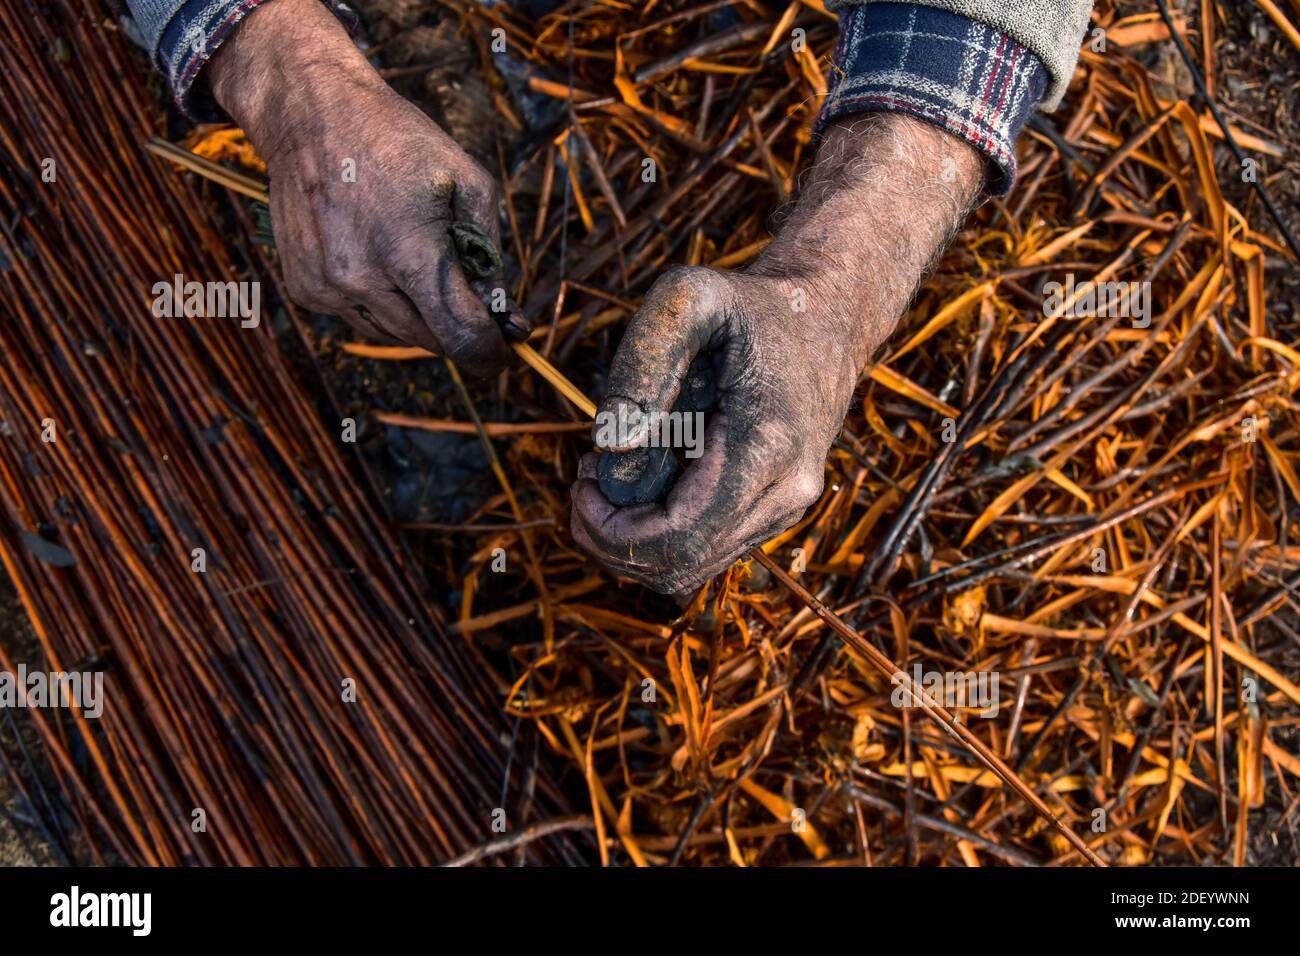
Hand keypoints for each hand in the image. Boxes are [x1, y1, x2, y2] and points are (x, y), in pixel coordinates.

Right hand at [208, 0, 526, 374]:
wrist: (310, 113)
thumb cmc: (396, 140)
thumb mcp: (466, 181)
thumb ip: (489, 252)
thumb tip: (504, 313)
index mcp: (407, 250)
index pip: (460, 334)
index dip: (489, 351)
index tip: (502, 353)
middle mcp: (360, 278)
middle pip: (431, 340)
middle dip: (455, 324)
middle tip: (463, 287)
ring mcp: (326, 287)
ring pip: (394, 335)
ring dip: (418, 314)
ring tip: (413, 257)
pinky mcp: (304, 289)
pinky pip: (359, 319)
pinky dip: (379, 302)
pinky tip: (375, 255)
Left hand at [571, 114, 983, 592]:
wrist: (826, 321)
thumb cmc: (750, 308)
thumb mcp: (690, 297)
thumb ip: (643, 359)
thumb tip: (610, 445)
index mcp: (767, 445)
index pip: (677, 537)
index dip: (611, 527)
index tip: (583, 475)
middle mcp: (787, 493)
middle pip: (677, 567)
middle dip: (610, 537)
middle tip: (588, 476)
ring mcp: (785, 511)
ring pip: (687, 570)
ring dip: (630, 538)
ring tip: (611, 475)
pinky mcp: (774, 514)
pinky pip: (703, 553)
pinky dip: (656, 533)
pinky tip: (642, 480)